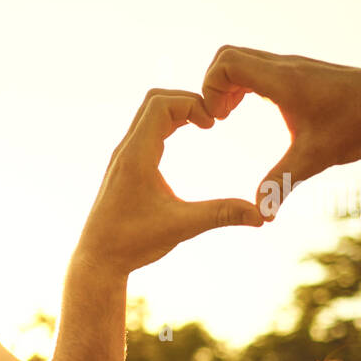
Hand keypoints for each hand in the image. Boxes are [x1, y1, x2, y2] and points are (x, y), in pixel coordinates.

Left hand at [76, 89, 259, 276]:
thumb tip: (262, 216)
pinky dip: (167, 124)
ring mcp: (122, 157)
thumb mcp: (182, 227)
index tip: (213, 124)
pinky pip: (144, 130)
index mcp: (136, 157)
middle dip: (187, 101)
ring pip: (147, 114)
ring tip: (204, 125)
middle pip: (154, 100)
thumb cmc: (133, 243)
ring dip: (177, 111)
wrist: (98, 259)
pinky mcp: (123, 166)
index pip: (161, 104)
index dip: (192, 103)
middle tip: (212, 120)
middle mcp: (125, 151)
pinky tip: (185, 137)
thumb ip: (221, 215)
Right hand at [201, 46, 360, 217]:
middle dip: (213, 87)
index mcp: (284, 80)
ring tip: (228, 117)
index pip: (226, 63)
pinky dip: (244, 85)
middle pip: (228, 56)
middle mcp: (286, 66)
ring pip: (244, 60)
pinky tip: (251, 110)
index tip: (217, 121)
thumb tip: (259, 216)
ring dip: (228, 86)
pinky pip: (260, 68)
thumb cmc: (360, 126)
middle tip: (217, 119)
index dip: (209, 89)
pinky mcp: (303, 73)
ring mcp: (295, 67)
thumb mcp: (317, 158)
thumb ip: (282, 183)